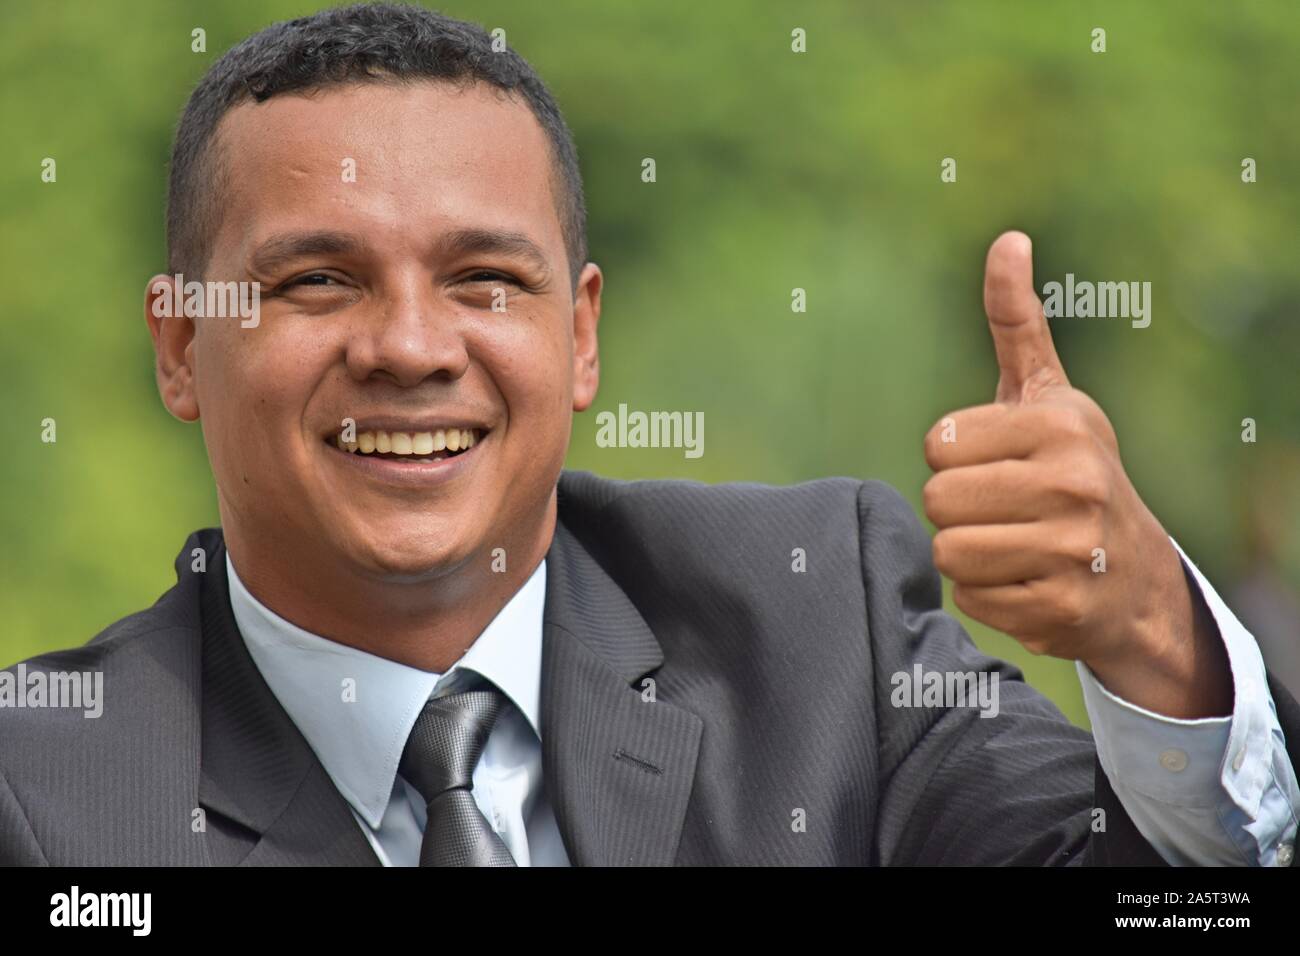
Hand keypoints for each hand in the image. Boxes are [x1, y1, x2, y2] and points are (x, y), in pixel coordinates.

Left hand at [922, 231, 1229, 717]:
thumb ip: (1015, 323)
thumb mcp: (1048, 394)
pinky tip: (1026, 581)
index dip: (955, 458)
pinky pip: (968, 598)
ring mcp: (1070, 551)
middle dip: (957, 506)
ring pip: (948, 552)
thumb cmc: (1071, 470)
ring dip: (967, 552)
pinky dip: (986, 594)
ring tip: (1013, 544)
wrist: (1133, 574)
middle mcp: (1072, 484)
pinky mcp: (1060, 609)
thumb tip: (1006, 240)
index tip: (997, 463)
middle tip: (1003, 509)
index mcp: (1059, 425)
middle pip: (937, 499)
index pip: (937, 445)